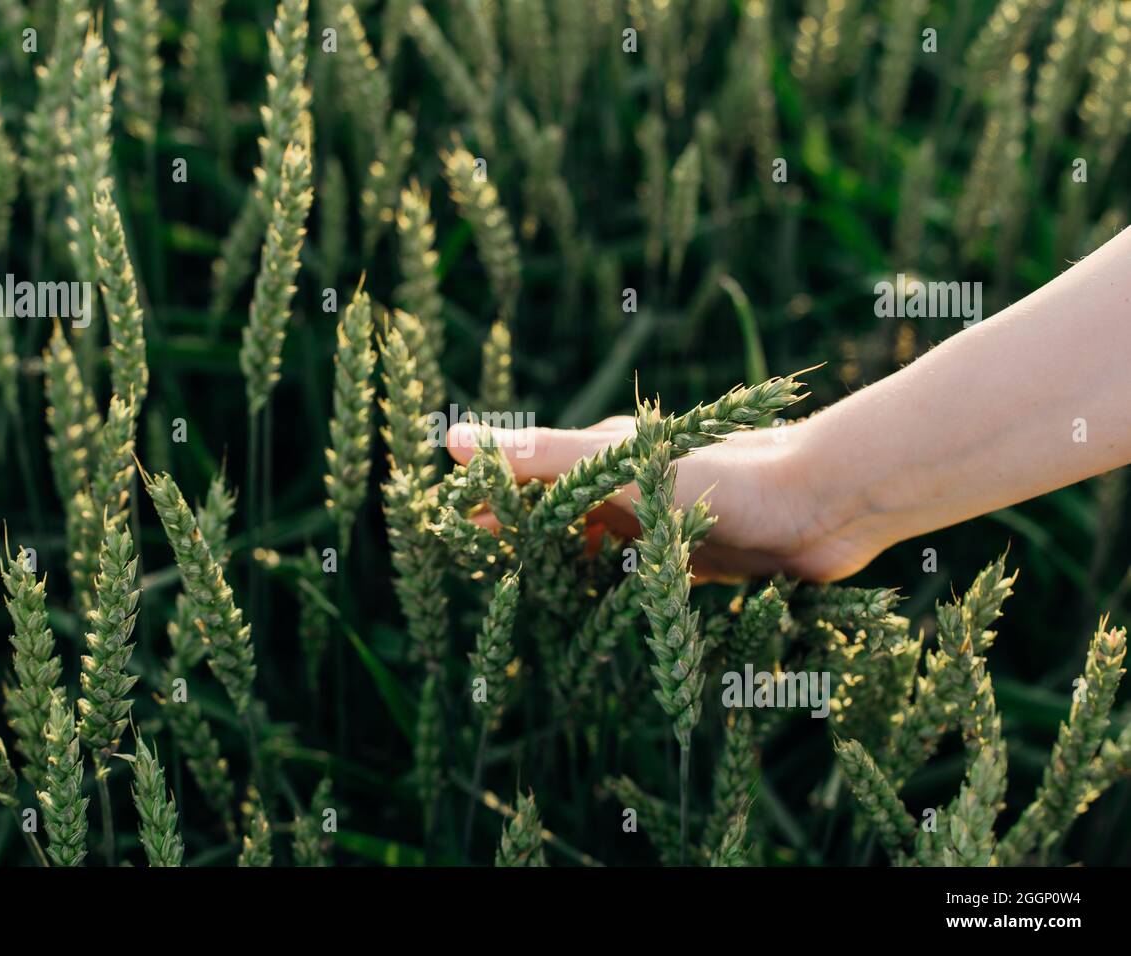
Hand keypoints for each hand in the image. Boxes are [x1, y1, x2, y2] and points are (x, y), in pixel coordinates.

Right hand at [446, 416, 882, 582]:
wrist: (822, 502)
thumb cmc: (721, 474)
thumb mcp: (618, 466)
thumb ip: (540, 455)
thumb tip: (450, 438)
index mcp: (605, 457)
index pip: (527, 480)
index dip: (486, 504)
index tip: (444, 533)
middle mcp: (629, 487)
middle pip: (558, 516)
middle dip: (518, 541)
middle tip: (477, 578)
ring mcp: (660, 523)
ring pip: (596, 548)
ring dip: (563, 569)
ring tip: (524, 606)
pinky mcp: (693, 558)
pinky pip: (637, 577)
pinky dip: (611, 592)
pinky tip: (595, 617)